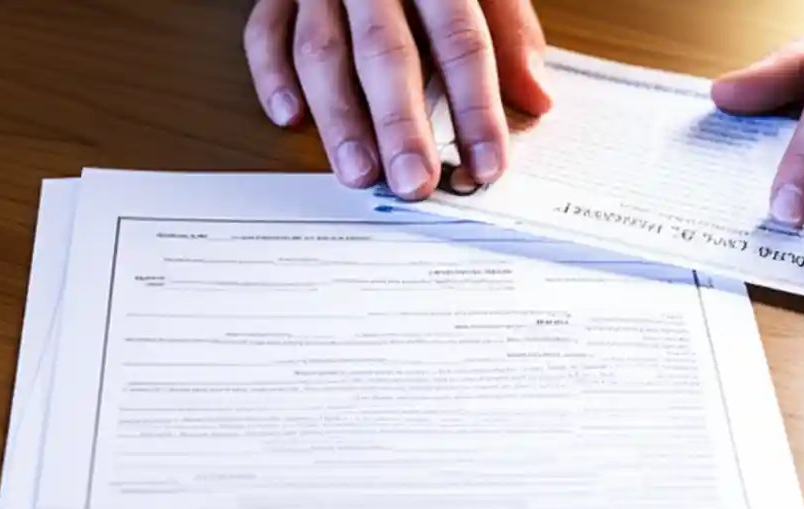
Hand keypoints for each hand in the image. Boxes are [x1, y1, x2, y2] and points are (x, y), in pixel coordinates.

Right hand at [243, 0, 552, 199]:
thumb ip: (510, 31)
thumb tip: (536, 99)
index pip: (463, 41)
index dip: (477, 107)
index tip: (488, 164)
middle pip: (387, 51)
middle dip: (401, 124)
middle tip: (414, 182)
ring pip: (321, 51)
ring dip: (339, 118)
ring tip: (359, 172)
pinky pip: (266, 32)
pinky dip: (273, 78)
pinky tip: (291, 120)